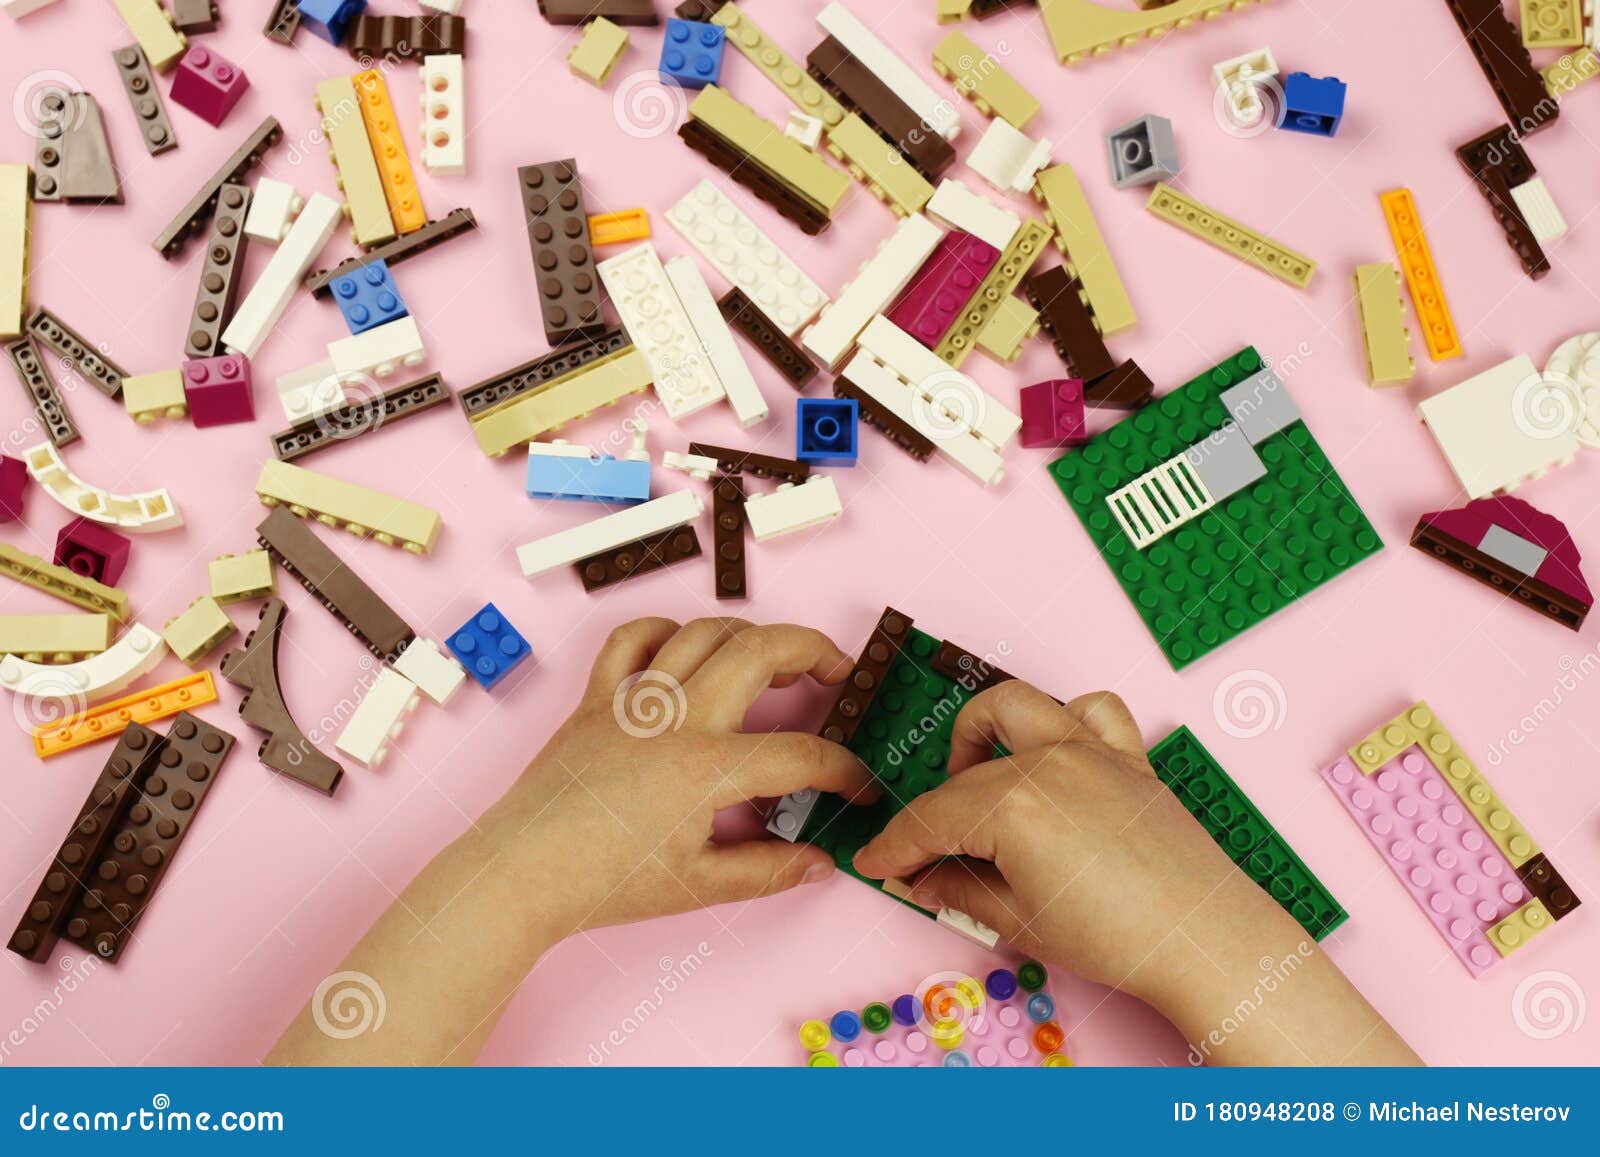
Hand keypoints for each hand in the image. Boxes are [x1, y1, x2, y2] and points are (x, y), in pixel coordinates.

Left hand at [483, 617, 877, 937]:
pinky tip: (685, 650)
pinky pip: (632, 639)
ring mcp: (634, 700)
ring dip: (749, 635)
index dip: (844, 770)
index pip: (802, 755)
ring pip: (704, 631)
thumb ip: (768, 872)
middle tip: (838, 673)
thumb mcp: (699, 887)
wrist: (522, 873)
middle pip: (763, 650)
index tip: (858, 785)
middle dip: (816, 650)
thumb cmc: (604, 883)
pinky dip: (664, 631)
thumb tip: (817, 864)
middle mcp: (676, 718)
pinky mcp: (597, 698)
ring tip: (773, 659)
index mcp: (708, 768)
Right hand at [851, 680, 1257, 1003]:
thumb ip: (962, 891)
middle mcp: (1048, 762)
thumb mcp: (1019, 923)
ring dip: (982, 730)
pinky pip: (1092, 711)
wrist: (1204, 941)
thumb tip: (929, 879)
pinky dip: (1066, 720)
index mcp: (1012, 805)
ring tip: (974, 776)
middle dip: (933, 815)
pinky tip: (1052, 756)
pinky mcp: (1129, 758)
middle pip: (964, 776)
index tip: (877, 863)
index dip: (895, 847)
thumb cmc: (1120, 939)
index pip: (930, 819)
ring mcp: (1091, 752)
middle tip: (926, 858)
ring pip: (1016, 706)